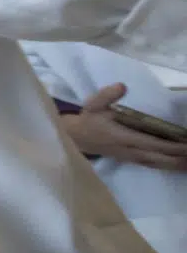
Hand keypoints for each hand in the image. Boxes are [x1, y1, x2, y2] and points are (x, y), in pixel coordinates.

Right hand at [60, 83, 186, 171]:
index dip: (173, 145)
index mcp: (124, 137)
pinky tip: (179, 166)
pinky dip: (169, 166)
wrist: (76, 138)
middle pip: (162, 158)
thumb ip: (107, 95)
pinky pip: (154, 165)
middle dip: (180, 157)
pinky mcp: (132, 160)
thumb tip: (122, 86)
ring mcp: (132, 157)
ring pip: (160, 164)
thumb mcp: (93, 104)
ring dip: (178, 165)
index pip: (154, 143)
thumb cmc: (88, 119)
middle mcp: (131, 150)